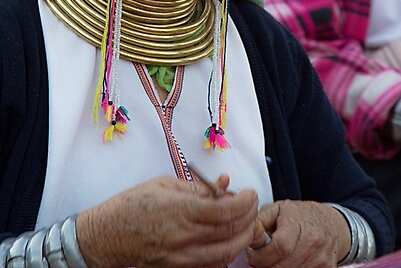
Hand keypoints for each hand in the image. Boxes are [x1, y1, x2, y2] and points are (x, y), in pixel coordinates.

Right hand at [76, 174, 258, 267]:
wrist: (105, 236)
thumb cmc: (132, 205)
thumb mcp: (164, 184)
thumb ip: (197, 187)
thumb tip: (223, 185)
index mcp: (180, 210)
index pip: (225, 210)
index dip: (245, 201)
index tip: (250, 192)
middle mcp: (183, 236)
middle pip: (230, 233)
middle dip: (249, 218)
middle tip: (252, 205)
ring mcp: (180, 257)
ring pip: (225, 253)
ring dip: (242, 238)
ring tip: (246, 223)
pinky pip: (210, 264)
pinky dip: (225, 253)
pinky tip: (227, 240)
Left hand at [247, 200, 350, 267]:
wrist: (332, 225)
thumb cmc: (302, 216)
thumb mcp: (280, 208)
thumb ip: (262, 220)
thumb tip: (248, 232)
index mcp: (298, 224)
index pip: (280, 246)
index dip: (262, 256)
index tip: (252, 256)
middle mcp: (313, 242)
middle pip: (283, 265)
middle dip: (266, 266)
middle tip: (260, 260)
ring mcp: (321, 258)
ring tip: (275, 259)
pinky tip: (288, 263)